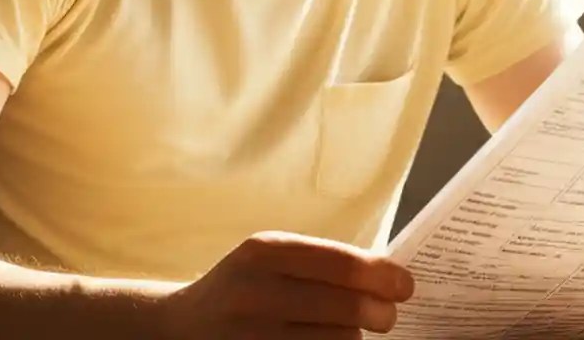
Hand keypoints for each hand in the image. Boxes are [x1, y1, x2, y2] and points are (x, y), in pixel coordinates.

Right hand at [158, 230, 414, 338]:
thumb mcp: (271, 259)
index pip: (341, 264)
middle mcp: (256, 292)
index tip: (405, 286)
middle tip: (387, 316)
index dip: (382, 277)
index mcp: (265, 252)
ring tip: (348, 331)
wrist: (178, 328)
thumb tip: (389, 275)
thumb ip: (322, 262)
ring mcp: (252, 336)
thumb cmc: (243, 287)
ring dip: (353, 339)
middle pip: (345, 309)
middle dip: (379, 314)